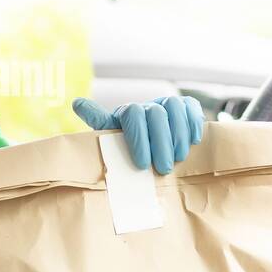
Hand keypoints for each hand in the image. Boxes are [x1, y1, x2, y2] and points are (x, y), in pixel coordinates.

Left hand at [73, 95, 205, 173]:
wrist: (149, 150)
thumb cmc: (126, 149)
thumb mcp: (110, 141)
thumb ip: (98, 125)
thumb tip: (76, 102)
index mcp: (126, 113)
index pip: (132, 114)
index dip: (138, 138)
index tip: (141, 164)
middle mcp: (147, 105)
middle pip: (156, 114)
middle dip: (161, 143)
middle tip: (163, 168)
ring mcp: (166, 104)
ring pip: (175, 107)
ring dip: (178, 134)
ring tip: (179, 158)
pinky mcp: (185, 107)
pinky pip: (191, 106)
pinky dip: (193, 122)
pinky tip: (194, 141)